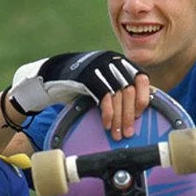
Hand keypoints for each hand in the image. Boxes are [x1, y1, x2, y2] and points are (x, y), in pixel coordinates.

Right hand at [8, 52, 149, 140]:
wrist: (53, 76)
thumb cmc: (81, 84)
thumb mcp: (104, 84)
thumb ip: (118, 91)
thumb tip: (134, 113)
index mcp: (119, 62)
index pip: (141, 78)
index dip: (142, 98)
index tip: (139, 116)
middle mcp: (112, 61)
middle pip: (129, 90)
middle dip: (129, 115)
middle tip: (128, 133)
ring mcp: (100, 67)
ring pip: (117, 95)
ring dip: (119, 118)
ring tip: (117, 134)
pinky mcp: (88, 75)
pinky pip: (103, 96)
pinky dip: (107, 113)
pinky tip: (107, 125)